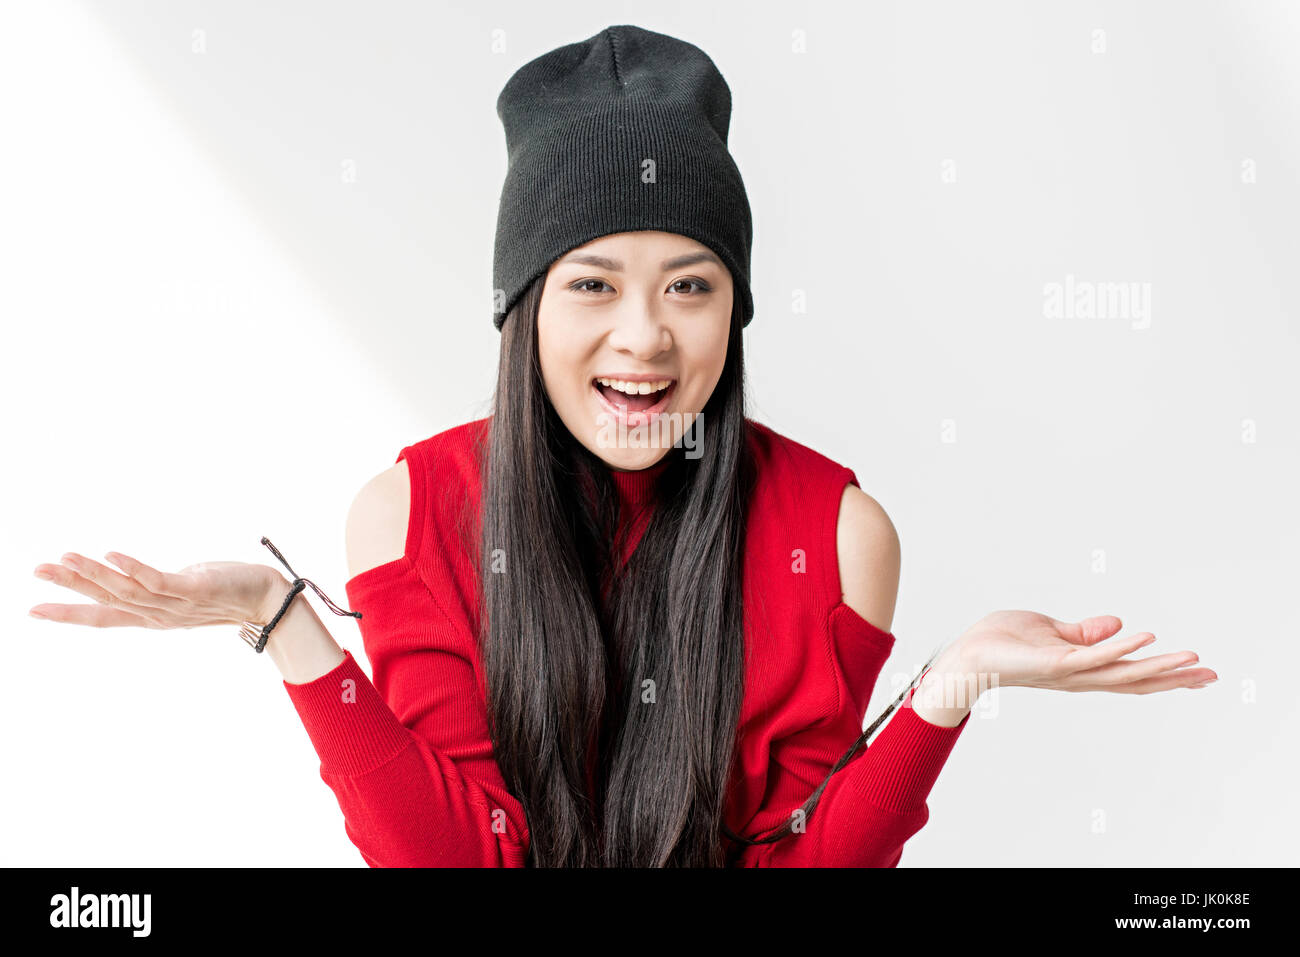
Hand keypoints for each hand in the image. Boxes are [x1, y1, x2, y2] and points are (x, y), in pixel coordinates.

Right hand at [30, 551, 289, 629]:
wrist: (268, 599)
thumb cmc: (224, 590)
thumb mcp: (181, 589)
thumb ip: (154, 586)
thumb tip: (132, 575)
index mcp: (152, 616)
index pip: (104, 617)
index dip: (69, 614)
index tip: (32, 610)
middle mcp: (160, 615)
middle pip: (107, 601)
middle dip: (70, 586)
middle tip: (37, 570)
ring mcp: (177, 604)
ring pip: (127, 590)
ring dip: (94, 574)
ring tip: (65, 558)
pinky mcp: (196, 590)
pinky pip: (159, 580)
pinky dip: (133, 567)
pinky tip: (111, 553)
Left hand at [950, 610, 1216, 694]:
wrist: (968, 654)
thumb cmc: (1003, 643)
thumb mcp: (1052, 631)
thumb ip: (1084, 632)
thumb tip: (1120, 624)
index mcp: (1083, 668)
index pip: (1131, 673)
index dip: (1165, 672)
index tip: (1199, 672)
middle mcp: (1081, 676)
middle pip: (1137, 680)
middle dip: (1175, 678)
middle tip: (1213, 675)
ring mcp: (1070, 671)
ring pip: (1123, 672)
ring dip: (1159, 665)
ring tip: (1194, 659)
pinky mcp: (1054, 662)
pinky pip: (1092, 655)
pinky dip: (1119, 647)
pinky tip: (1145, 637)